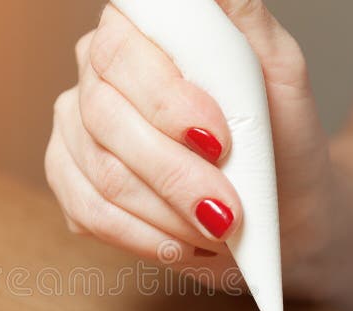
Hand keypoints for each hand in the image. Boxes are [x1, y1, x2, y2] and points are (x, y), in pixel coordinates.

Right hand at [45, 1, 333, 297]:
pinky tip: (182, 244)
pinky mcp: (72, 186)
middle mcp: (96, 79)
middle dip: (172, 172)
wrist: (277, 211)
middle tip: (226, 209)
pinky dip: (142, 238)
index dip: (163, 97)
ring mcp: (75, 134)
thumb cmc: (279, 143)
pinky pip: (90, 215)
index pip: (122, 51)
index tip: (217, 140)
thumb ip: (248, 24)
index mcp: (140, 38)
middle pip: (106, 117)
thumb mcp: (280, 79)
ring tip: (216, 229)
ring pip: (102, 174)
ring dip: (165, 212)